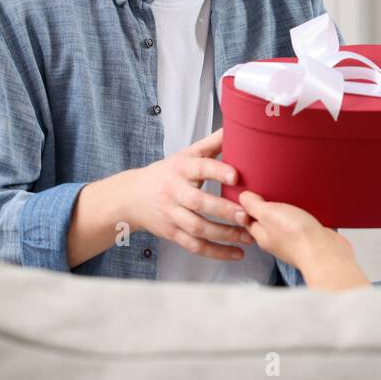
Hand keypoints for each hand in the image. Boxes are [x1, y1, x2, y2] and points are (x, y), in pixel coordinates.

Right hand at [122, 129, 252, 260]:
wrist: (132, 197)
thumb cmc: (167, 173)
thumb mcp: (186, 154)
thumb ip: (212, 144)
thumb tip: (237, 126)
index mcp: (181, 169)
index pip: (199, 168)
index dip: (217, 171)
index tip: (236, 175)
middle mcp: (175, 192)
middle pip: (198, 203)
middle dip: (223, 210)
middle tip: (246, 214)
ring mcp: (172, 215)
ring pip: (198, 228)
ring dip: (225, 235)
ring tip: (248, 237)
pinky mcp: (172, 234)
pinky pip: (195, 246)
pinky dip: (216, 252)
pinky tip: (237, 254)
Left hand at [238, 191, 366, 288]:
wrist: (324, 251)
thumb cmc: (296, 236)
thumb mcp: (268, 214)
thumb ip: (253, 206)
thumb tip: (242, 198)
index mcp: (261, 235)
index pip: (248, 219)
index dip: (247, 205)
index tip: (250, 191)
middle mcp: (275, 240)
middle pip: (266, 221)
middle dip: (266, 207)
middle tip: (268, 191)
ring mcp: (292, 240)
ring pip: (284, 222)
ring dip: (284, 210)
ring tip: (286, 197)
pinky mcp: (308, 237)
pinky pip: (300, 224)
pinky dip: (300, 215)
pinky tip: (304, 207)